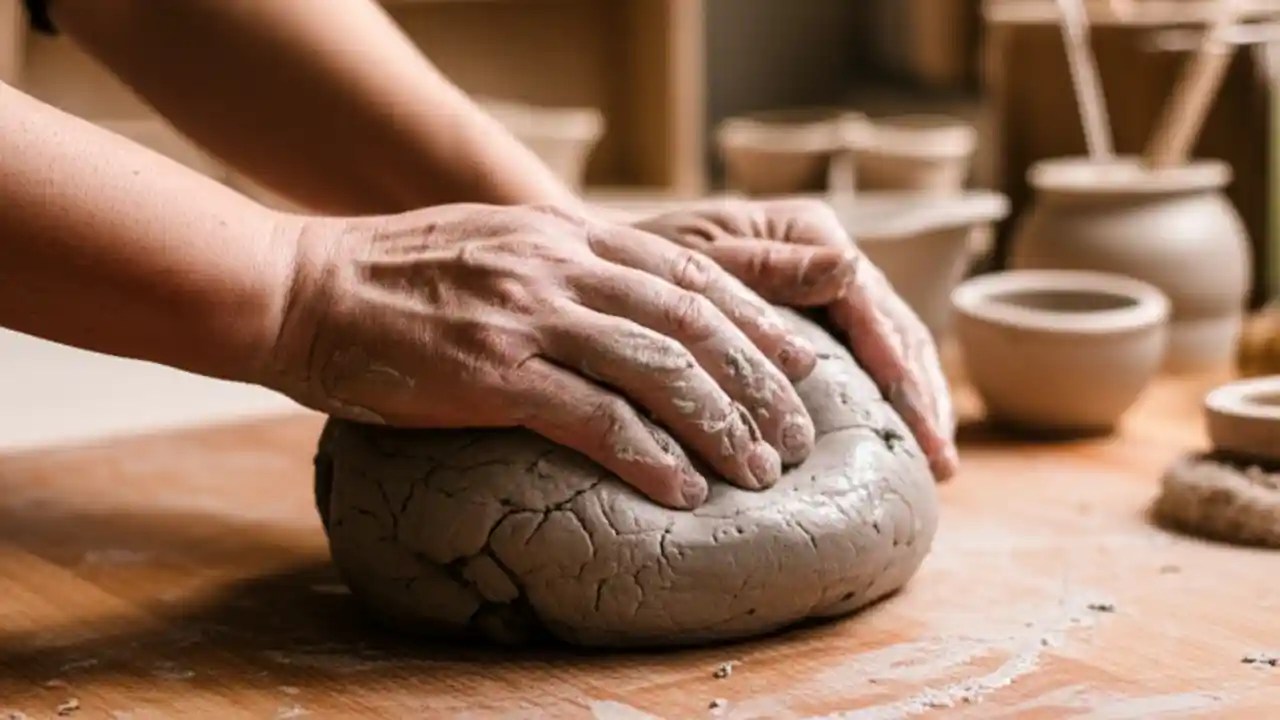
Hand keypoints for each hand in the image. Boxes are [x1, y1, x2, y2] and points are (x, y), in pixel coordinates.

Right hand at [261, 204, 824, 508]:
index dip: (755, 317)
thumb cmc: (394, 276)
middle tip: (799, 430)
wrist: (302, 287)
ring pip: (658, 368)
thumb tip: (622, 307)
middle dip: (758, 378)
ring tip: (759, 469)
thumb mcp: (494, 245)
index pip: (689, 272)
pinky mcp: (492, 372)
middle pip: (692, 320)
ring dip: (720, 422)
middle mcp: (559, 266)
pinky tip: (682, 488)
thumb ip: (561, 265)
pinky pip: (593, 417)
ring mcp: (528, 317)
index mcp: (565, 236)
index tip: (798, 358)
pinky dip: (647, 455)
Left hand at [635, 198, 957, 480]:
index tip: (916, 424)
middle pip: (895, 328)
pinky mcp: (816, 321)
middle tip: (941, 464)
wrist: (612, 268)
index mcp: (805, 231)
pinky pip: (867, 361)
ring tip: (939, 466)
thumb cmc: (640, 261)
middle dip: (921, 396)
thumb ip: (764, 266)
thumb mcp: (694, 258)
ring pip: (894, 346)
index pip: (868, 304)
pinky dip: (891, 402)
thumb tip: (849, 266)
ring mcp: (826, 288)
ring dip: (918, 404)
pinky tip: (906, 446)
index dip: (897, 366)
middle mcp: (826, 254)